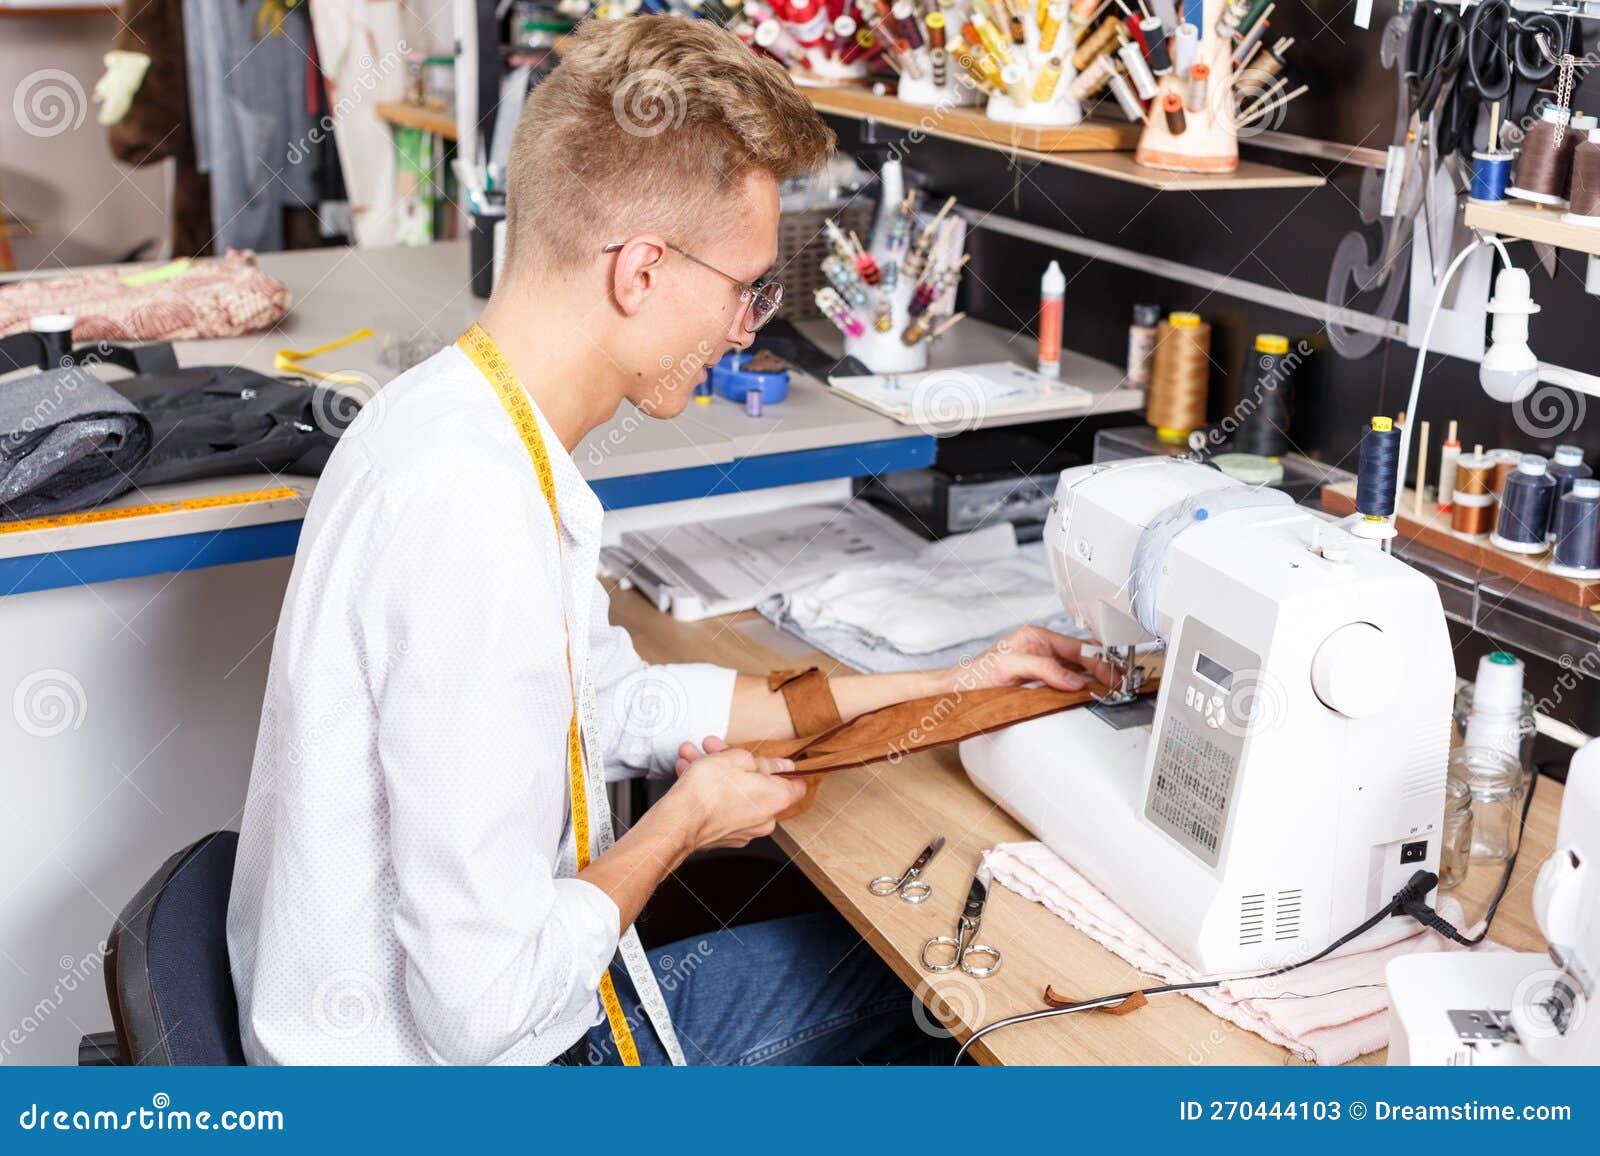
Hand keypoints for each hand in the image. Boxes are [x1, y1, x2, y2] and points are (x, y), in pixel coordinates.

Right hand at [664, 740, 805, 850]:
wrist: (679, 821)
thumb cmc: (708, 791)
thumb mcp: (736, 759)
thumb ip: (760, 761)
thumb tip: (777, 765)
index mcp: (777, 799)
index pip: (796, 785)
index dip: (784, 768)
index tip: (772, 758)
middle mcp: (764, 819)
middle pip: (756, 784)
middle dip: (733, 762)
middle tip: (715, 748)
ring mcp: (743, 830)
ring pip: (733, 794)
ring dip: (714, 772)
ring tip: (693, 756)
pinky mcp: (722, 836)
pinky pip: (720, 807)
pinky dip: (707, 791)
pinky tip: (688, 771)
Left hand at [942, 626, 1116, 693]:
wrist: (957, 693)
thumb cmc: (975, 675)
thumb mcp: (1009, 666)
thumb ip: (1043, 669)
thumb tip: (1073, 680)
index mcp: (1037, 637)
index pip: (1078, 647)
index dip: (1098, 660)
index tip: (1111, 674)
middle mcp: (1041, 649)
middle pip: (1082, 657)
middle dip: (1104, 668)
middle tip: (1121, 683)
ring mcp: (1042, 665)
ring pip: (1078, 670)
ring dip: (1096, 679)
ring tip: (1114, 689)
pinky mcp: (1039, 682)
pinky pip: (1067, 683)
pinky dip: (1083, 688)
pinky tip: (1093, 695)